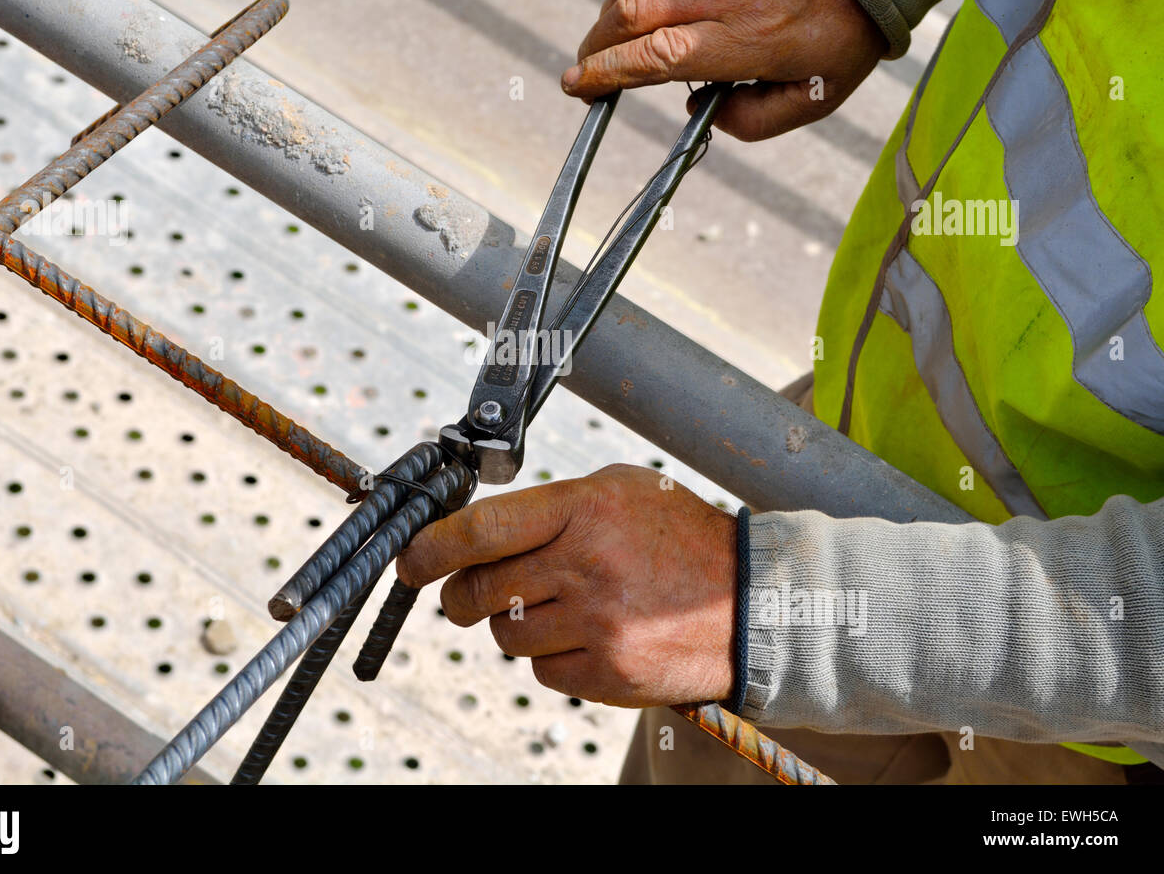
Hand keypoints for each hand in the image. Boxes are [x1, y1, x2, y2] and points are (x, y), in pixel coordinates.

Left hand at [397, 464, 737, 706]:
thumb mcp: (620, 490)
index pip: (481, 530)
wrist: (751, 601)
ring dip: (513, 624)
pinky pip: (541, 670)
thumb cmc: (678, 537)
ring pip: (506, 634)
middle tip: (469, 592)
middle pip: (479, 590)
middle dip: (461, 594)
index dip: (431, 547)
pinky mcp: (608, 673)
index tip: (412, 558)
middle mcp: (586, 566)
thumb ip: (550, 505)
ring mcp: (597, 625)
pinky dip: (550, 656)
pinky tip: (584, 635)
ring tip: (555, 607)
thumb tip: (475, 531)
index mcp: (584, 509)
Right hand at [561, 0, 886, 139]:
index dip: (607, 73)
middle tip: (583, 72)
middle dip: (594, 49)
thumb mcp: (814, 99)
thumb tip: (707, 115)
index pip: (654, 56)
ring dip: (607, 17)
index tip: (579, 87)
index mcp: (741, 42)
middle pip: (630, 17)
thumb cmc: (842, 29)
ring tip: (605, 43)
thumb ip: (756, 122)